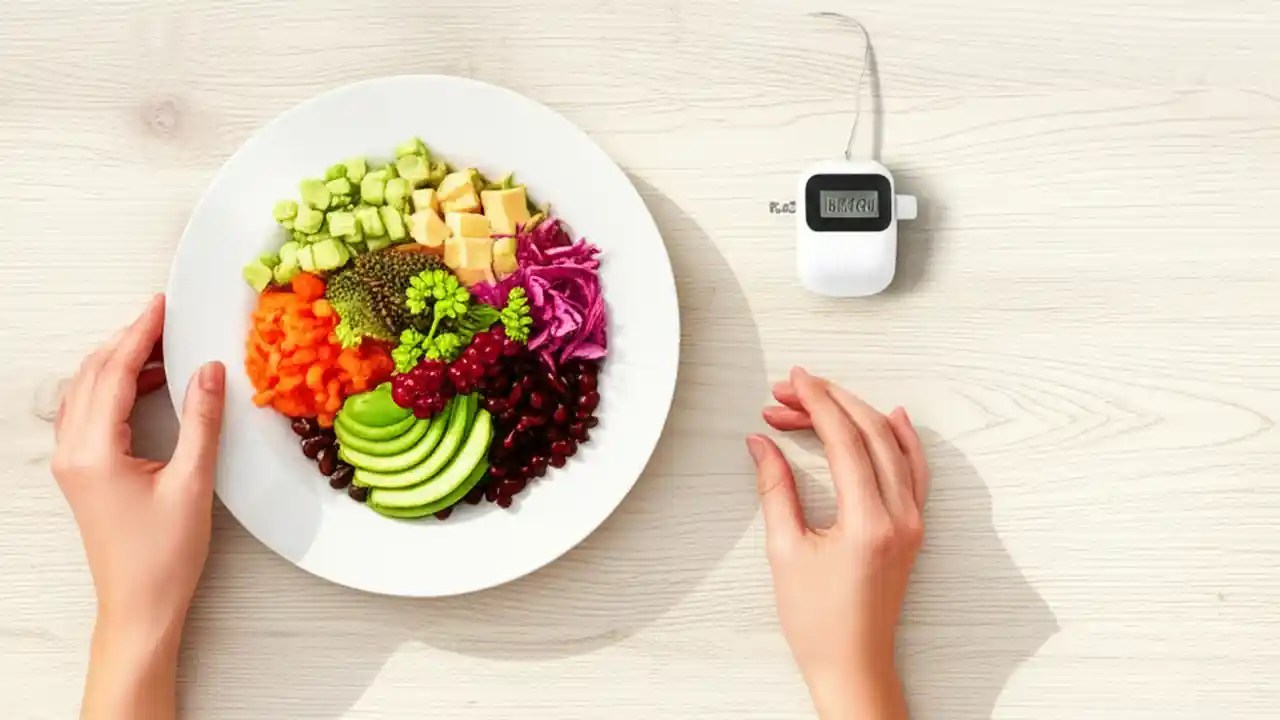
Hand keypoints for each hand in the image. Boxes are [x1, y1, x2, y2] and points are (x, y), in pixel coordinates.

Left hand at [52, 295, 224, 718]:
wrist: (139, 605)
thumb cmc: (164, 555)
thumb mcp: (192, 483)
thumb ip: (201, 420)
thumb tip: (209, 370)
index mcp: (94, 450)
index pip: (115, 373)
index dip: (140, 334)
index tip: (161, 306)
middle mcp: (74, 451)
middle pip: (93, 375)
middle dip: (127, 339)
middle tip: (162, 315)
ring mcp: (74, 462)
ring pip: (88, 391)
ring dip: (121, 361)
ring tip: (161, 343)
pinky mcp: (84, 471)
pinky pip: (92, 412)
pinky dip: (117, 387)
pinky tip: (151, 383)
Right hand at [747, 368, 928, 719]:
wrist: (853, 665)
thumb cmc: (819, 622)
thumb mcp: (785, 550)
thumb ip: (775, 489)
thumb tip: (762, 443)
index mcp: (868, 522)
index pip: (844, 440)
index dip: (816, 403)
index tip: (794, 381)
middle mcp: (899, 516)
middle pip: (869, 434)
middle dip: (829, 402)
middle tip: (789, 389)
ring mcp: (911, 521)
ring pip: (892, 445)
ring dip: (856, 414)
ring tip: (819, 398)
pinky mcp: (912, 527)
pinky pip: (914, 469)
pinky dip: (901, 438)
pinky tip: (891, 417)